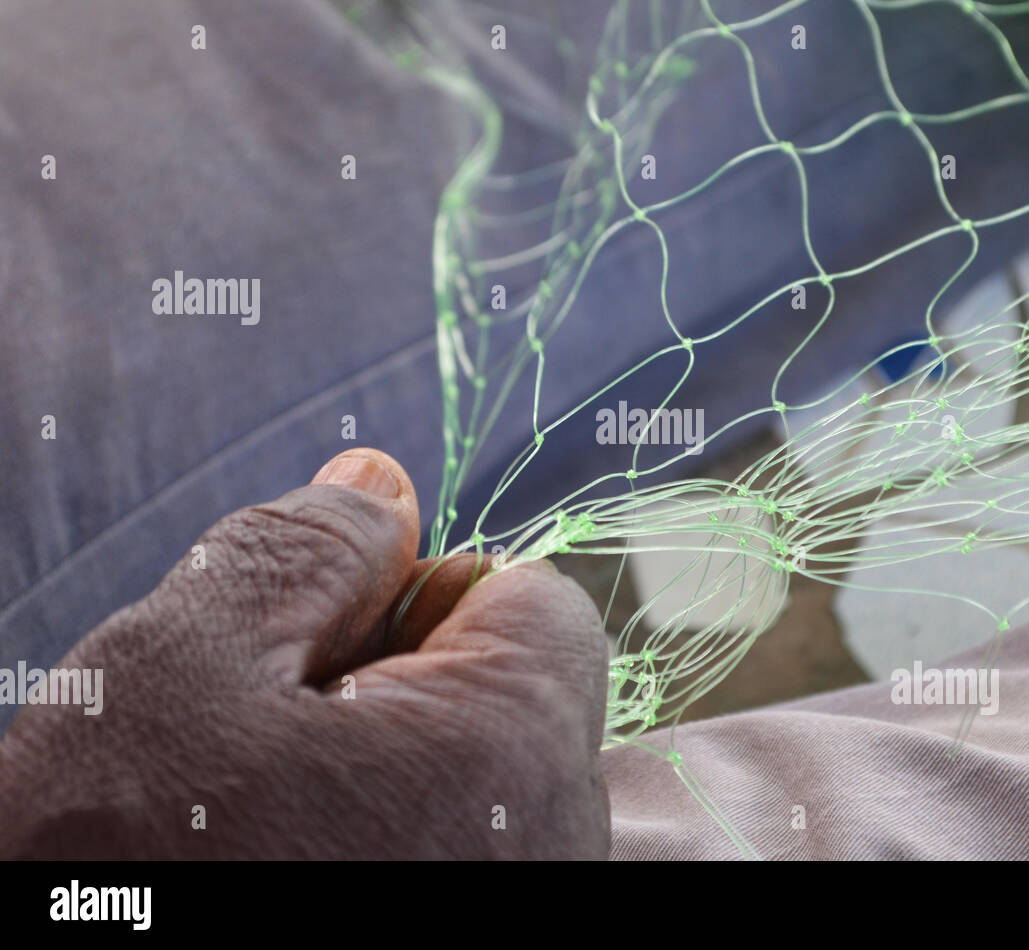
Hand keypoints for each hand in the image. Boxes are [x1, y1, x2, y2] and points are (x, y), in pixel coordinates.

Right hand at [0, 449, 609, 858]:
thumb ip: (300, 556)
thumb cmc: (101, 879)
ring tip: (253, 834)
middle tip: (259, 759)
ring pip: (472, 792)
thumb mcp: (176, 674)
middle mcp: (553, 855)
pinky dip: (380, 850)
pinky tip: (277, 869)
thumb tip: (383, 486)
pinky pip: (454, 858)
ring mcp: (519, 915)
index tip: (318, 655)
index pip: (535, 601)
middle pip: (509, 700)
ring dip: (373, 783)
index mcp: (509, 755)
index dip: (418, 595)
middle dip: (391, 692)